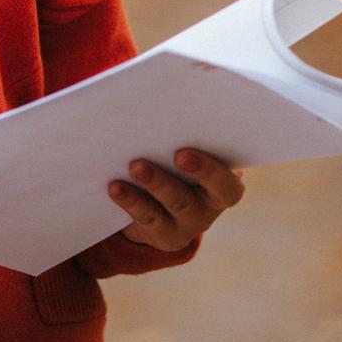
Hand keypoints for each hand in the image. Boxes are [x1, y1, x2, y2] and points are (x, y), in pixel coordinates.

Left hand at [107, 147, 244, 251]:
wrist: (169, 204)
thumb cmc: (183, 163)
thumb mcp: (193, 151)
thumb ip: (188, 137)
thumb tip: (164, 106)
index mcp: (225, 184)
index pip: (226, 183)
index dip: (208, 170)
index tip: (183, 153)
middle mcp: (210, 208)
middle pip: (195, 195)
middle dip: (174, 178)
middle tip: (162, 157)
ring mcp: (187, 224)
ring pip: (171, 205)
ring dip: (153, 184)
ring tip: (134, 167)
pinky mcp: (165, 235)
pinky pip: (148, 217)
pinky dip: (130, 200)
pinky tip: (115, 186)